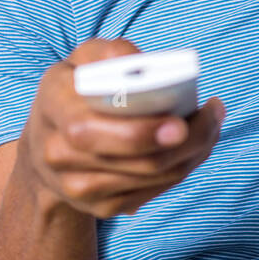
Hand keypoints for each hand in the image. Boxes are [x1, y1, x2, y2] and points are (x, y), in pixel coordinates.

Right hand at [15, 38, 223, 218]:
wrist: (44, 146)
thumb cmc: (76, 90)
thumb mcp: (84, 59)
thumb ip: (111, 52)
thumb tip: (140, 64)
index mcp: (54, 104)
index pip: (93, 128)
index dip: (142, 130)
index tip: (181, 120)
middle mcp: (58, 152)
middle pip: (138, 159)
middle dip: (188, 141)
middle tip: (214, 115)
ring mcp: (78, 186)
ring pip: (154, 176)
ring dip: (195, 151)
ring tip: (213, 123)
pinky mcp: (101, 207)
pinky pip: (154, 191)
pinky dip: (183, 167)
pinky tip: (196, 146)